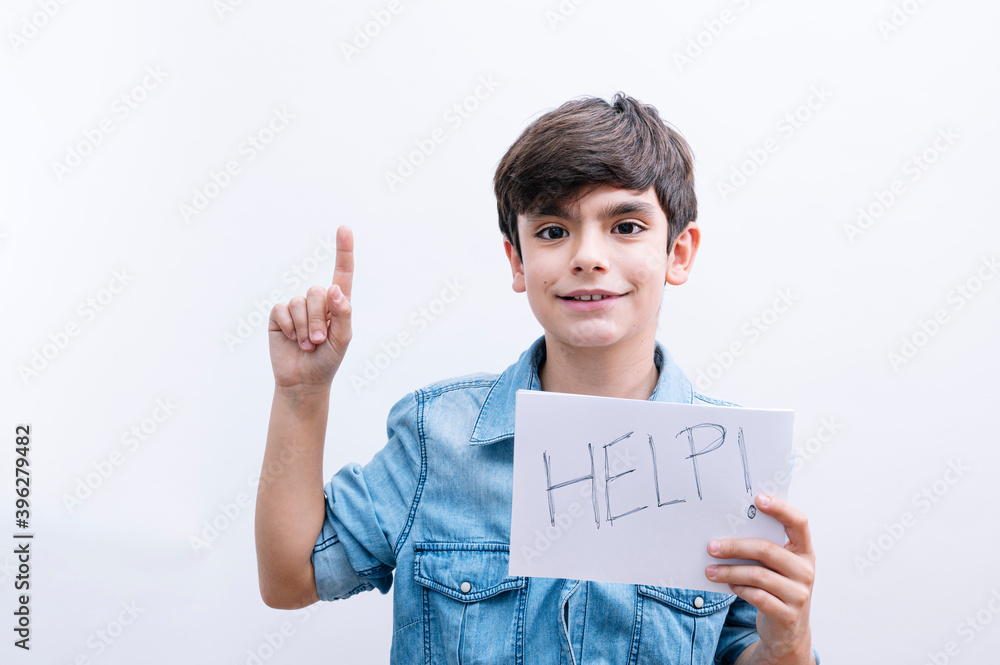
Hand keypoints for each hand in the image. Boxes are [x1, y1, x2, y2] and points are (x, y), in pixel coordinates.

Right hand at [268, 225, 353, 390]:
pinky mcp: (279, 316)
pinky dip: (290, 327)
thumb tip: (335, 289)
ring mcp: (297, 307)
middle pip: (318, 292)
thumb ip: (343, 314)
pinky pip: (282, 310)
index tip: (344, 228)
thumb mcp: (343, 339)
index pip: (342, 273)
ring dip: (306, 328)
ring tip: (308, 345)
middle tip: (320, 341)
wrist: (304, 381)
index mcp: (337, 304)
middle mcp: (317, 301)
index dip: (343, 250)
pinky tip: (293, 340)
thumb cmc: (328, 360)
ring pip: (300, 302)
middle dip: (319, 320)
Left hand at [705, 494, 814, 664]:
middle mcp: (806, 570)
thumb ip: (763, 549)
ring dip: (729, 571)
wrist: (788, 632)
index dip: (780, 508)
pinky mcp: (787, 615)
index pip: (799, 522)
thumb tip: (727, 529)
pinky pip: (757, 596)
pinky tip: (728, 585)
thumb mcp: (776, 567)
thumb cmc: (776, 588)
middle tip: (711, 547)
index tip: (757, 499)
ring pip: (757, 574)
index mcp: (804, 551)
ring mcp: (799, 594)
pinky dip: (738, 589)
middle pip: (767, 549)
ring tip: (710, 570)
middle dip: (734, 546)